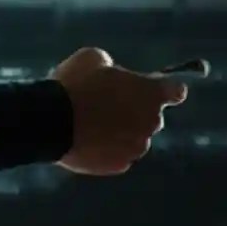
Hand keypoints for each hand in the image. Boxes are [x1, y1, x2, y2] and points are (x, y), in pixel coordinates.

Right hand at [52, 47, 188, 175]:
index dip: (166, 90)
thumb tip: (108, 71)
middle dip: (136, 112)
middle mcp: (151, 122)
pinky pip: (119, 156)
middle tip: (107, 106)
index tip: (154, 89)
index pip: (176, 91)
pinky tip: (88, 142)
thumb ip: (110, 66)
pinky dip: (108, 151)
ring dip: (122, 133)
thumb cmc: (72, 86)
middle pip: (152, 117)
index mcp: (151, 93)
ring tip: (93, 127)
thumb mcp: (91, 59)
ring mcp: (136, 147)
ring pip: (135, 139)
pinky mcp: (119, 166)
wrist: (50, 123)